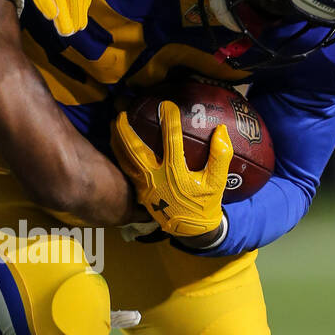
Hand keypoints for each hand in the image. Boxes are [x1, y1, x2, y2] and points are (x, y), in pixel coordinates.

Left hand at [111, 102, 232, 240]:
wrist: (190, 229)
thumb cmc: (204, 203)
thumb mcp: (217, 182)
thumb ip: (220, 156)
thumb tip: (220, 130)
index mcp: (176, 175)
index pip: (172, 144)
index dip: (170, 123)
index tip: (166, 105)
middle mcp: (156, 179)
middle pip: (136, 151)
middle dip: (127, 131)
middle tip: (123, 112)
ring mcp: (144, 185)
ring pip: (126, 159)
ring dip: (118, 140)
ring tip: (114, 122)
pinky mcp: (139, 191)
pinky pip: (125, 169)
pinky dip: (119, 154)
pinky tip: (116, 143)